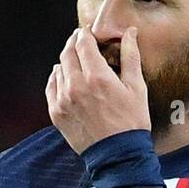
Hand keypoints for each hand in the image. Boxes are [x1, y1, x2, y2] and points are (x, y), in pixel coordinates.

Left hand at [46, 25, 149, 153]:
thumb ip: (130, 56)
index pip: (83, 42)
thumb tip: (130, 33)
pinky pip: (51, 87)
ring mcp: (63, 100)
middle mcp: (76, 86)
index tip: (89, 32)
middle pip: (68, 53)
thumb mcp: (137, 87)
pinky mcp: (57, 113)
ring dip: (67, 61)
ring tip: (76, 62)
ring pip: (58, 69)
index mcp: (97, 76)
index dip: (85, 34)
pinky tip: (64, 77)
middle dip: (75, 43)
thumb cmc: (131, 122)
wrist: (118, 154)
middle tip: (81, 42)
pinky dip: (57, 78)